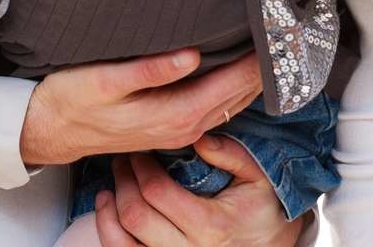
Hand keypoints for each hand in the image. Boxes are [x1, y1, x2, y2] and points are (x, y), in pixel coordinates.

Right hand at [19, 51, 262, 166]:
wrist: (52, 129)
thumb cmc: (73, 99)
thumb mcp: (105, 80)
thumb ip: (150, 70)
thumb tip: (192, 55)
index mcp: (174, 114)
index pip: (231, 84)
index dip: (257, 60)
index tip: (279, 32)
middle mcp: (185, 127)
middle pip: (239, 96)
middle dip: (264, 67)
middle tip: (286, 31)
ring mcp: (181, 131)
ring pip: (232, 103)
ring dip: (252, 78)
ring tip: (273, 45)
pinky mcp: (174, 127)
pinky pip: (217, 107)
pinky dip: (235, 87)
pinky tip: (241, 68)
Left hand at [95, 136, 302, 246]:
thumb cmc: (263, 214)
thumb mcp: (259, 179)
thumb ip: (232, 154)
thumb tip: (198, 137)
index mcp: (210, 225)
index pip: (157, 192)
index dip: (140, 168)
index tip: (138, 151)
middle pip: (135, 215)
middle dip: (122, 182)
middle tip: (122, 161)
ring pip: (123, 243)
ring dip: (109, 212)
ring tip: (110, 188)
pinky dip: (111, 236)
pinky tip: (110, 216)